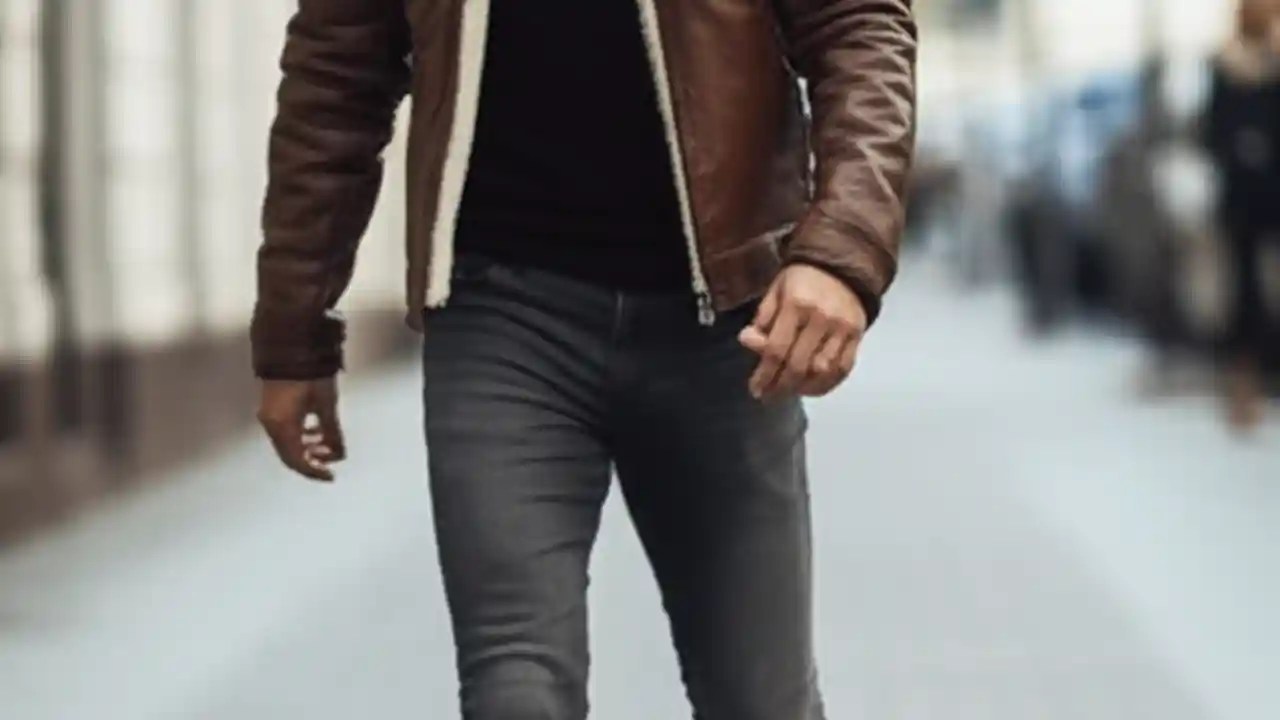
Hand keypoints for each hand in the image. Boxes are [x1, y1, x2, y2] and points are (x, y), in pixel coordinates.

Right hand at [257, 377, 346, 480]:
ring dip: (306, 447)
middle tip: (329, 462)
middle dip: (311, 461)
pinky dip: (300, 435)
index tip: (330, 476)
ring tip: (325, 443)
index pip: (297, 461)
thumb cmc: (311, 376)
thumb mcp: (326, 405)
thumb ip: (332, 432)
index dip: (314, 472)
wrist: (291, 347)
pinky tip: (314, 429)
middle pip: (289, 454)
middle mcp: (270, 424)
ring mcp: (268, 415)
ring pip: (286, 443)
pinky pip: (284, 430)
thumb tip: (340, 453)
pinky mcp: (271, 406)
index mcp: (282, 427)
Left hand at [738, 264, 866, 399]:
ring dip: (802, 388)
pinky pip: (843, 368)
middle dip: (780, 386)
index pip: (777, 349)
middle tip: (768, 396)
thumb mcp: (776, 290)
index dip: (764, 374)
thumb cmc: (802, 279)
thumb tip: (748, 342)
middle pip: (798, 365)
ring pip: (821, 371)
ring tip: (788, 392)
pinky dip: (826, 384)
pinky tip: (811, 388)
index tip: (755, 388)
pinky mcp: (857, 335)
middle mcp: (821, 318)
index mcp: (796, 304)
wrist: (842, 265)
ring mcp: (842, 329)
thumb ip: (763, 318)